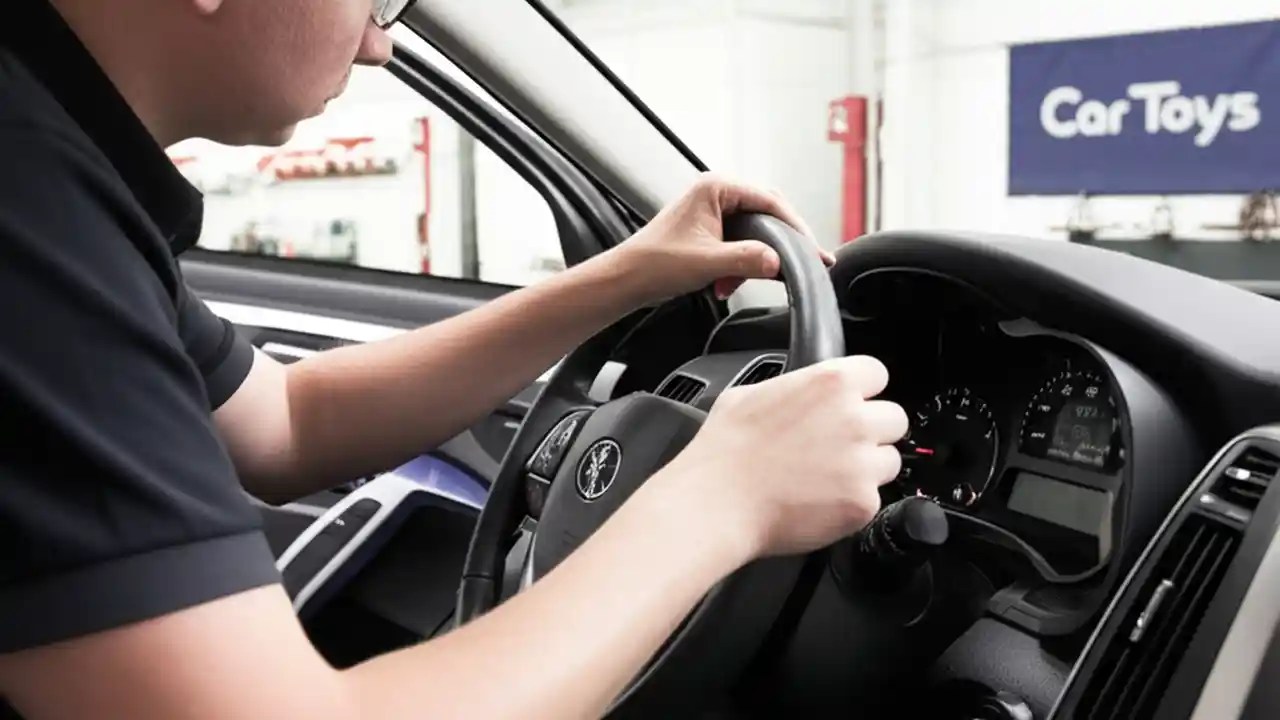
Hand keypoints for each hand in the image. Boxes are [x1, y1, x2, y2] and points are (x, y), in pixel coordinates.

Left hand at [611, 173, 835, 304]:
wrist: (627, 280)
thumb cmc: (655, 263)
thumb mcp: (708, 263)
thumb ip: (746, 260)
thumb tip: (777, 261)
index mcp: (715, 188)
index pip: (770, 201)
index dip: (794, 226)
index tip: (811, 249)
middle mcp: (716, 194)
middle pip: (766, 214)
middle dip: (777, 245)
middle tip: (800, 263)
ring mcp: (712, 212)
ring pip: (753, 233)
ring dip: (752, 261)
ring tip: (735, 283)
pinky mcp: (709, 231)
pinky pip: (739, 245)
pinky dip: (739, 266)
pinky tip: (726, 284)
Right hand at [649, 356, 907, 561]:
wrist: (717, 502)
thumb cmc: (725, 451)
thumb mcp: (750, 394)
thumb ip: (793, 388)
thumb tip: (801, 392)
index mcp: (831, 383)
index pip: (877, 374)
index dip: (863, 392)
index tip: (852, 405)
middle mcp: (855, 418)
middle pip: (894, 418)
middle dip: (872, 431)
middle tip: (839, 446)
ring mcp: (862, 462)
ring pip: (889, 460)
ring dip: (867, 468)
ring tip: (828, 477)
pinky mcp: (862, 502)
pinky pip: (872, 498)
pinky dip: (851, 503)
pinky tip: (819, 502)